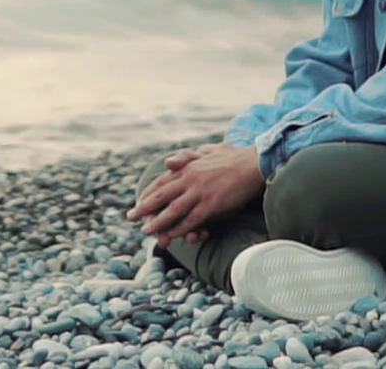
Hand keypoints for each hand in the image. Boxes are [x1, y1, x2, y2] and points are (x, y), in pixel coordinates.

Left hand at [127, 143, 264, 247]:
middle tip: (131, 217)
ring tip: (145, 230)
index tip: (139, 202)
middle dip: (144, 207)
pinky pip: (192, 220)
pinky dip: (180, 229)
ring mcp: (200, 192)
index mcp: (188, 166)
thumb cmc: (234, 156)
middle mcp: (190, 178)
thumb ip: (188, 156)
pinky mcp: (212, 204)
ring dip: (157, 222)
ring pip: (172, 210)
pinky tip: (171, 235)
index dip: (149, 193)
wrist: (254, 163)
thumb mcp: (208, 150)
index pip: (162, 181)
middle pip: (161, 195)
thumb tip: (169, 162)